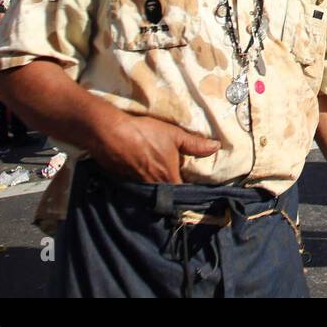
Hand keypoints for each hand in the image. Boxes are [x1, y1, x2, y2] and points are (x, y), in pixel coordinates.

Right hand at [90, 113, 219, 183]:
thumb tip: (216, 147)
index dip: (189, 190)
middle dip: (173, 188)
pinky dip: (141, 180)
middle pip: (167, 192)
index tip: (194, 186)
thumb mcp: (174, 135)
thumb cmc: (145, 134)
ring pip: (151, 189)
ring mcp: (136, 186)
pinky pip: (136, 185)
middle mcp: (153, 187)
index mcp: (168, 179)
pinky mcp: (122, 181)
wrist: (109, 134)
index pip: (183, 192)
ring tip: (158, 173)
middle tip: (177, 178)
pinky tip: (141, 170)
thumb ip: (195, 144)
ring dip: (156, 184)